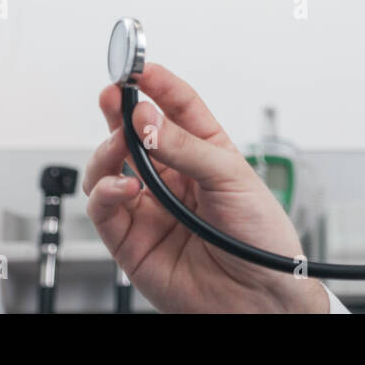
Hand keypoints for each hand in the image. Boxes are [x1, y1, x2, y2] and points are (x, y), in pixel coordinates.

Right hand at [83, 62, 328, 312]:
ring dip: (109, 150)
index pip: (176, 108)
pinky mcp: (131, 240)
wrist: (259, 297)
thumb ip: (185, 148)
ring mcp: (150, 207)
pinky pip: (103, 208)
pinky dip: (105, 192)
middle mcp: (174, 177)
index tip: (139, 67)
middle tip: (115, 95)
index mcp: (206, 153)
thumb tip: (148, 118)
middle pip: (134, 133)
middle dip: (120, 110)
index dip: (156, 85)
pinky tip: (124, 187)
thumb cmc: (262, 238)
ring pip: (109, 168)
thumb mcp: (231, 179)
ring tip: (124, 145)